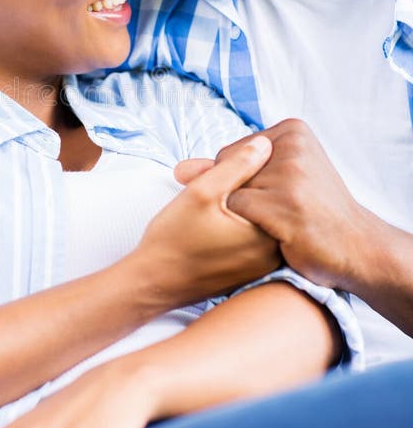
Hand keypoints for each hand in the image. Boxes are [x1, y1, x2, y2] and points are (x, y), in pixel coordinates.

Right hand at [136, 135, 280, 304]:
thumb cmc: (172, 240)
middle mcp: (273, 255)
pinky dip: (237, 224)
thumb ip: (237, 165)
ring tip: (207, 211)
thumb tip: (266, 144)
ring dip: (240, 205)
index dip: (249, 170)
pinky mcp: (249, 272)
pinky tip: (211, 224)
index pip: (276, 188)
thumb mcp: (202, 191)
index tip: (220, 175)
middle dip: (244, 188)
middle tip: (210, 191)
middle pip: (269, 204)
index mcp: (267, 236)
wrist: (152, 283)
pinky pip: (252, 238)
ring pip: (260, 219)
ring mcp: (262, 267)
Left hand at [218, 119, 367, 288]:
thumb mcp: (276, 178)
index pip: (234, 152)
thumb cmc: (311, 213)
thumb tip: (179, 169)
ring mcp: (289, 173)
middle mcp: (291, 144)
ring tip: (284, 222)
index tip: (280, 195)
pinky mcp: (284, 203)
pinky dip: (248, 228)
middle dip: (245, 198)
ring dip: (248, 217)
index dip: (245, 184)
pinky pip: (236, 211)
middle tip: (285, 212)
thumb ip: (228, 171)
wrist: (357, 247)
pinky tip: (280, 232)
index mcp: (293, 129)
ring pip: (230, 192)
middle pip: (229, 170)